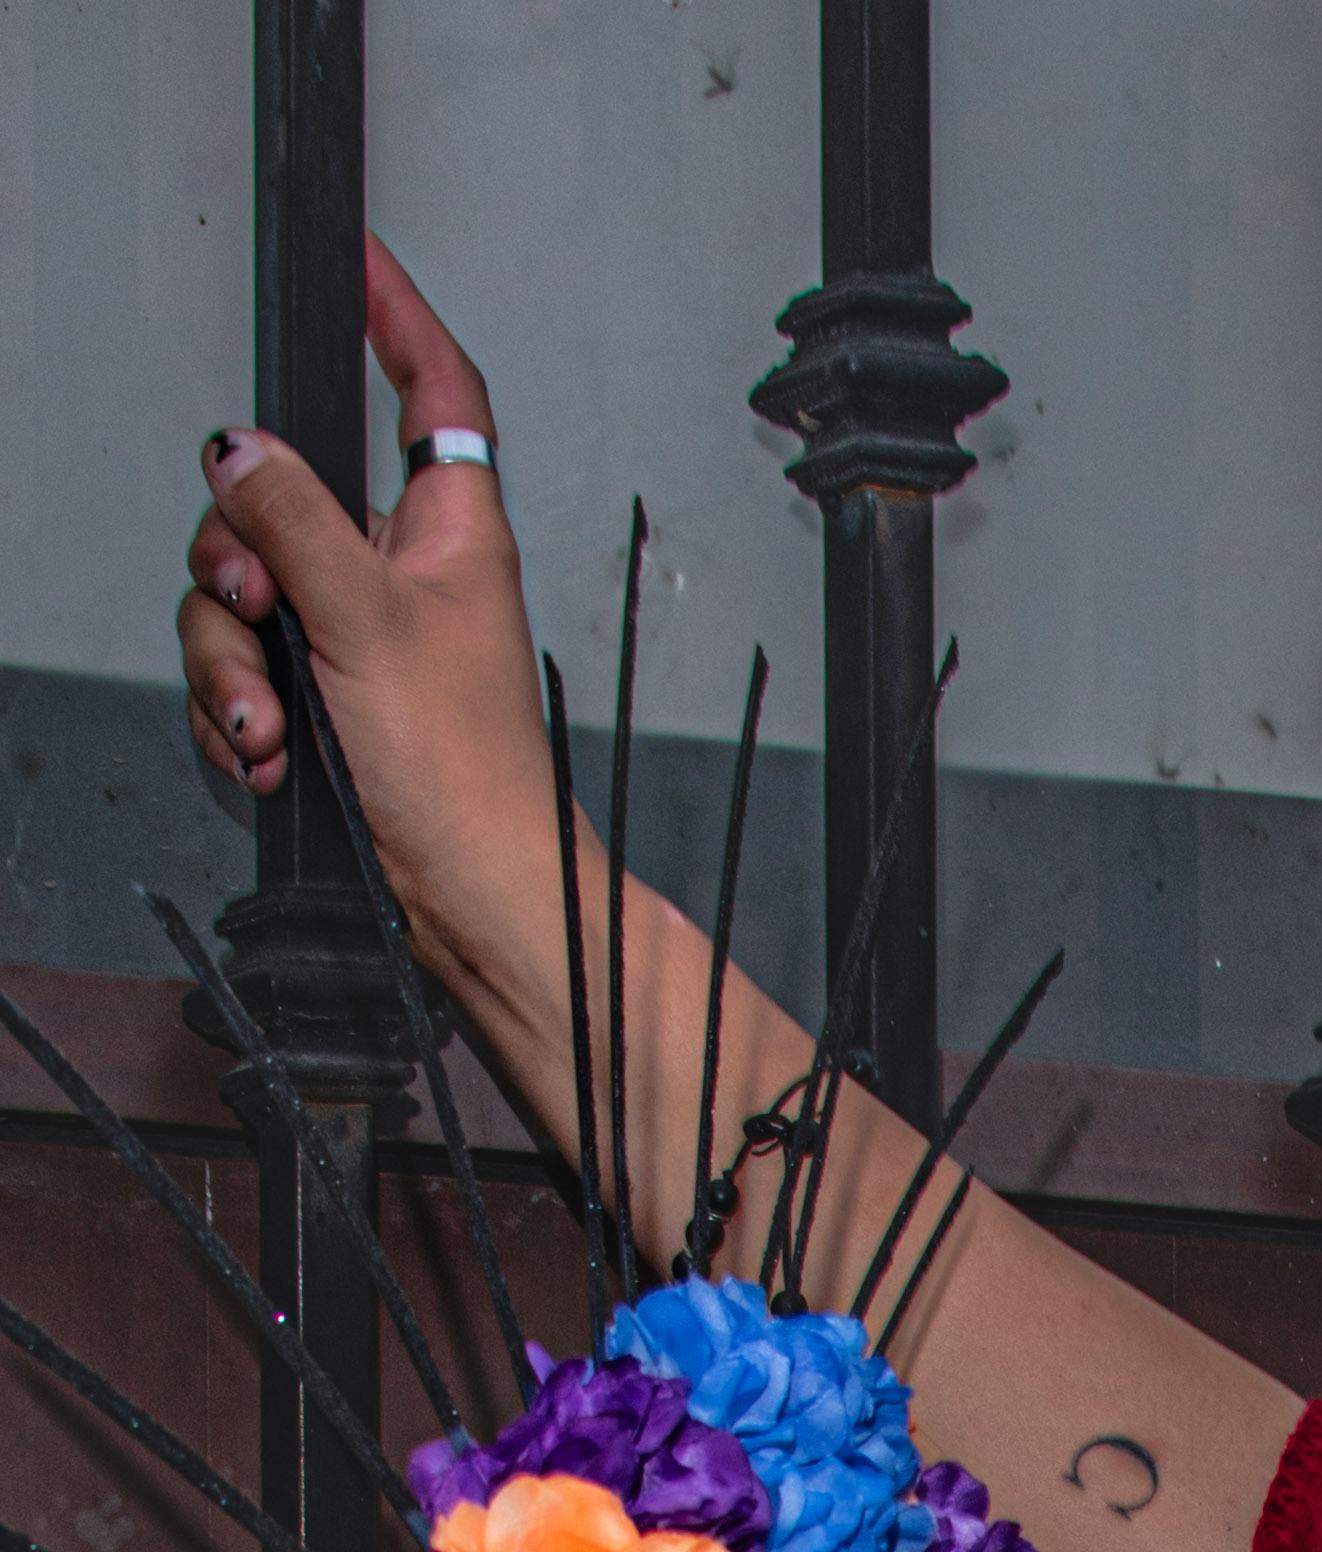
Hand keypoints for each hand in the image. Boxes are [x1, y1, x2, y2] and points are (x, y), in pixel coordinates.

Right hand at [178, 240, 563, 1015]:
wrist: (469, 899)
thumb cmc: (465, 776)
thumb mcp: (371, 620)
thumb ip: (295, 521)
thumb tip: (237, 448)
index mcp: (450, 532)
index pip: (431, 390)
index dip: (396, 320)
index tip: (361, 262)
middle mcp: (396, 574)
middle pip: (275, 502)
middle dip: (239, 568)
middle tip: (260, 618)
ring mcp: (350, 638)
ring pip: (239, 599)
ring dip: (233, 666)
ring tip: (275, 724)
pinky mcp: (316, 702)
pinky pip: (237, 673)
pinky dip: (237, 716)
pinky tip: (272, 757)